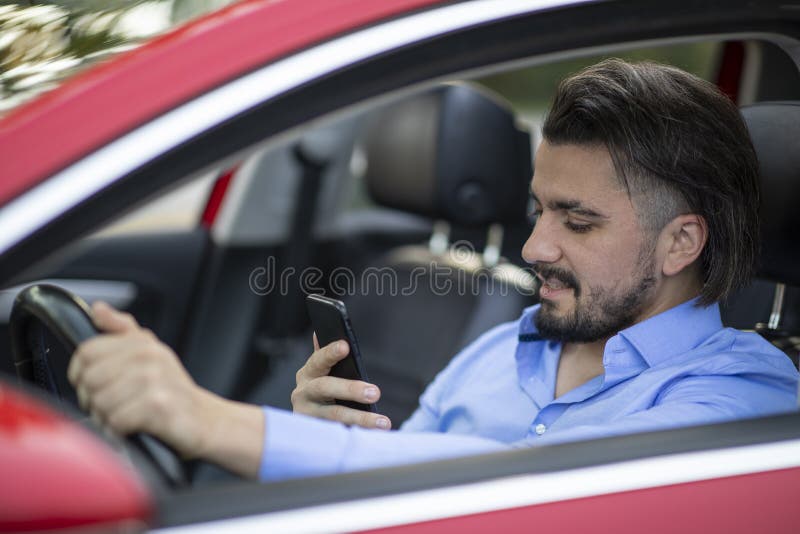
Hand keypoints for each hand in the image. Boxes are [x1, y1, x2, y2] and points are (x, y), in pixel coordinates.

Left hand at [68, 302, 263, 477]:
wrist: (207, 421)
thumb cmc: (173, 391)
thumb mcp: (152, 353)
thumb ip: (122, 330)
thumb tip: (98, 309)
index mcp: (142, 343)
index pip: (87, 352)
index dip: (81, 375)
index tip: (95, 386)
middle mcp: (149, 356)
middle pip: (89, 380)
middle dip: (93, 400)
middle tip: (114, 407)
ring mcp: (154, 380)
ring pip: (100, 403)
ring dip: (107, 418)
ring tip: (126, 418)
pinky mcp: (158, 406)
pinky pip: (116, 421)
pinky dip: (119, 431)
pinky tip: (134, 428)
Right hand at [292, 333, 391, 429]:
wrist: (305, 426)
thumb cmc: (321, 391)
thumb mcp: (321, 373)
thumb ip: (325, 356)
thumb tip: (319, 332)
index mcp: (308, 373)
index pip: (318, 360)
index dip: (330, 353)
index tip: (345, 346)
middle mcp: (302, 394)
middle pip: (325, 388)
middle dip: (350, 389)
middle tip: (375, 392)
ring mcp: (306, 416)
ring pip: (334, 417)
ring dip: (360, 419)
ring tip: (383, 423)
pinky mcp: (314, 436)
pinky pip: (336, 435)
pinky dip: (355, 435)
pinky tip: (372, 437)